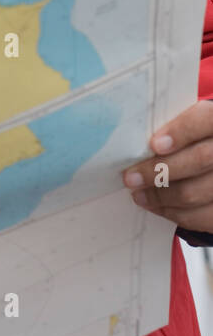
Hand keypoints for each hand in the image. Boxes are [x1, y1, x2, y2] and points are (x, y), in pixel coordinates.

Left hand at [123, 100, 212, 233]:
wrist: (210, 165)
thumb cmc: (191, 140)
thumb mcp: (185, 124)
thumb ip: (169, 126)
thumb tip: (133, 142)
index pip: (206, 120)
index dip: (181, 132)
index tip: (154, 145)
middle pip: (201, 159)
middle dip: (159, 170)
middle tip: (130, 177)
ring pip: (196, 192)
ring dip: (160, 196)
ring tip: (138, 194)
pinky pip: (200, 216)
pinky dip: (173, 212)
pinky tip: (156, 205)